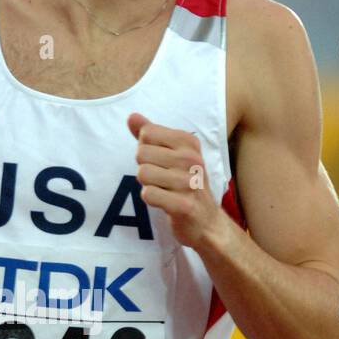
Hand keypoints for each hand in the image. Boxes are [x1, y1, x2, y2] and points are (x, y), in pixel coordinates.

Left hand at [128, 113, 222, 251]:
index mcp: (188, 141)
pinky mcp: (183, 205)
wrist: (207, 222)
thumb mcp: (172, 154)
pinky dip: (151, 200)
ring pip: (142, 174)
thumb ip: (151, 134)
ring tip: (165, 190)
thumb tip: (131, 116)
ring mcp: (189, 182)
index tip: (161, 161)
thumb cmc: (185, 183)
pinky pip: (148, 194)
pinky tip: (166, 202)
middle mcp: (191, 158)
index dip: (146, 149)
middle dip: (145, 168)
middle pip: (141, 154)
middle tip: (163, 179)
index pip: (147, 133)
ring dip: (148, 185)